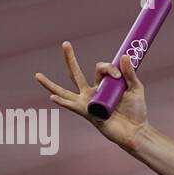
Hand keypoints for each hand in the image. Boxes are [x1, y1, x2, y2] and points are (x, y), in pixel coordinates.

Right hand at [35, 41, 149, 150]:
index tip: (119, 76)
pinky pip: (72, 106)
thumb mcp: (135, 88)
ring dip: (51, 84)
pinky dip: (62, 102)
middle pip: (76, 73)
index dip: (108, 68)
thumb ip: (129, 73)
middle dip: (70, 59)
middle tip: (65, 43)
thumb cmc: (136, 111)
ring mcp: (87, 103)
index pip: (100, 69)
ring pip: (65, 91)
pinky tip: (52, 97)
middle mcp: (92, 92)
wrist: (135, 130)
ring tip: (37, 76)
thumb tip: (125, 56)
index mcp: (103, 85)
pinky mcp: (87, 113)